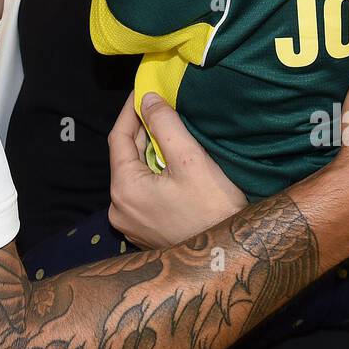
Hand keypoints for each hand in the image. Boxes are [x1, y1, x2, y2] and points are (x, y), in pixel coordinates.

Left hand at [107, 92, 248, 248]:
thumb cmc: (214, 211)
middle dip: (143, 129)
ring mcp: (130, 223)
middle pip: (126, 156)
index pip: (118, 137)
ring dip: (150, 151)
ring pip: (136, 173)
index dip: (130, 110)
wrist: (230, 259)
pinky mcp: (144, 232)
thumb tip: (147, 99)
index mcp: (124, 189)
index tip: (143, 89)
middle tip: (161, 105)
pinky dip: (154, 172)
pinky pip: (143, 191)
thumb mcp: (191, 160)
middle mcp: (119, 208)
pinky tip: (172, 162)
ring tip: (169, 130)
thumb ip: (165, 125)